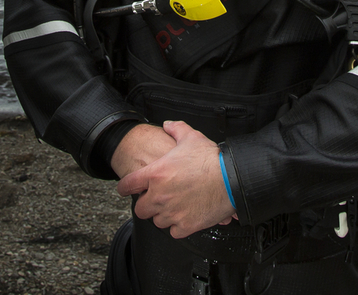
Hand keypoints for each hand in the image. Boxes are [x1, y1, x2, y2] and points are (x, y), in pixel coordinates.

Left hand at [115, 120, 237, 237]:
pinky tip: (184, 216)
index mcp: (156, 174)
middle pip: (141, 209)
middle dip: (147, 204)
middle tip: (156, 199)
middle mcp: (160, 196)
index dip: (125, 187)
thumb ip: (176, 129)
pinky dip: (177, 226)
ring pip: (157, 221)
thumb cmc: (212, 160)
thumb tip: (168, 125)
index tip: (127, 189)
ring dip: (162, 215)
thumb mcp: (191, 137)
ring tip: (173, 207)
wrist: (231, 179)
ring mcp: (172, 213)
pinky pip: (173, 231)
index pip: (128, 185)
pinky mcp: (185, 225)